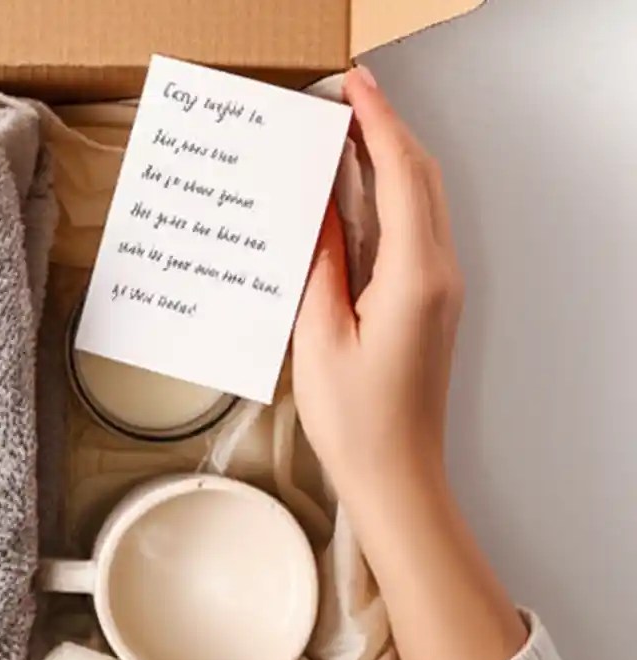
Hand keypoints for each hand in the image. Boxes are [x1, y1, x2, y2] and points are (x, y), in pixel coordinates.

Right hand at [294, 66, 463, 490]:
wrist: (397, 474)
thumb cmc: (356, 420)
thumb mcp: (318, 335)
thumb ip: (321, 261)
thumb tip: (317, 205)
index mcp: (412, 276)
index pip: (400, 176)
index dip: (378, 124)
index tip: (354, 88)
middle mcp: (438, 273)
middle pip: (420, 177)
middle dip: (387, 128)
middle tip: (349, 96)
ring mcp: (440, 287)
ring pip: (421, 199)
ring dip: (390, 158)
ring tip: (348, 132)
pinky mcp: (430, 301)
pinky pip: (415, 228)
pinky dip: (391, 194)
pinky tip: (358, 192)